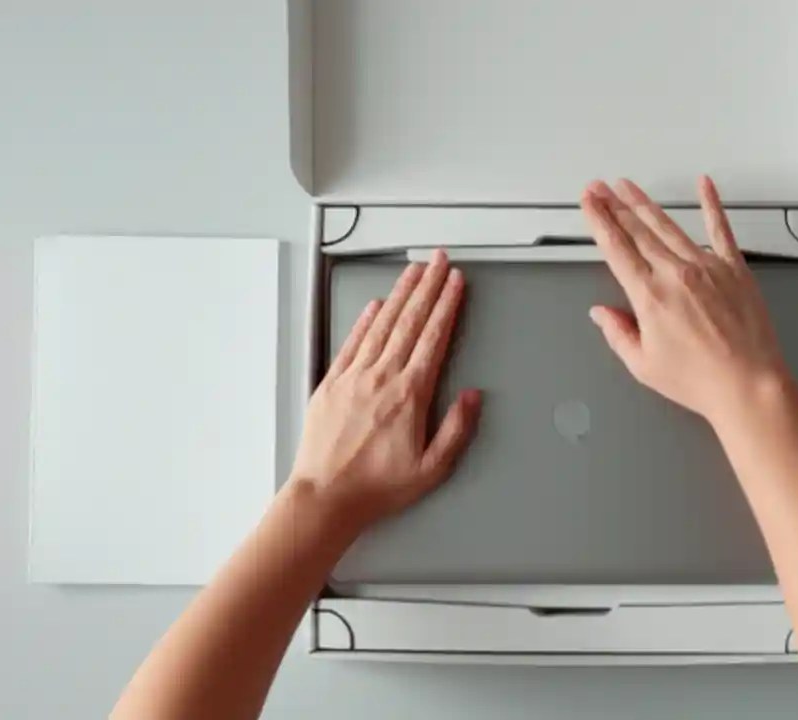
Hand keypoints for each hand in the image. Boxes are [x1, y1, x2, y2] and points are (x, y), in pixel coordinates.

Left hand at [289, 250, 480, 533]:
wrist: (324, 497)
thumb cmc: (376, 487)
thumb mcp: (432, 468)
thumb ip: (456, 429)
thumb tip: (472, 397)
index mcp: (408, 395)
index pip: (434, 338)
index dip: (447, 306)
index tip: (456, 284)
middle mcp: (381, 378)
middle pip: (410, 321)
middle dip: (428, 287)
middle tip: (438, 262)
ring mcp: (353, 378)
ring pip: (381, 324)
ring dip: (400, 294)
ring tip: (413, 272)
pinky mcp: (331, 384)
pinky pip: (352, 342)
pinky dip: (365, 320)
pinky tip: (375, 306)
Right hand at [580, 176, 796, 426]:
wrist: (748, 384)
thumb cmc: (699, 380)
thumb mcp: (644, 365)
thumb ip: (618, 333)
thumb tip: (601, 313)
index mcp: (649, 296)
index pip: (616, 248)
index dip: (599, 221)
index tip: (589, 202)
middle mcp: (676, 274)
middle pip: (638, 231)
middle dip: (615, 205)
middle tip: (600, 187)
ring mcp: (707, 267)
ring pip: (669, 226)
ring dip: (645, 204)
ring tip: (628, 186)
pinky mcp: (734, 269)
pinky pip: (721, 229)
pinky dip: (712, 205)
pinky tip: (705, 184)